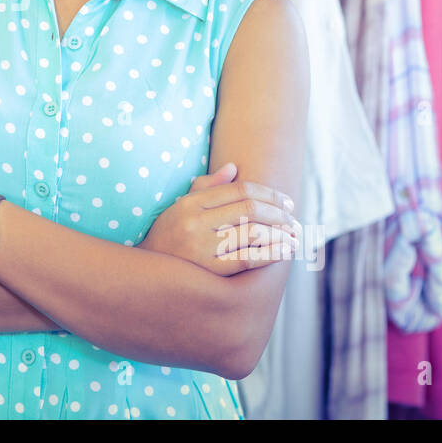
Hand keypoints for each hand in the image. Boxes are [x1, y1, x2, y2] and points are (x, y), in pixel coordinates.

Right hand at [137, 163, 299, 275]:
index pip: (240, 189)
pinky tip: (284, 252)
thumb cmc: (168, 237)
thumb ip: (206, 185)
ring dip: (280, 234)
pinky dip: (271, 254)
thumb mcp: (181, 206)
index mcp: (191, 202)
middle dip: (279, 214)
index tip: (286, 202)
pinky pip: (247, 258)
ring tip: (294, 238)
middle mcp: (195, 221)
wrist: (147, 275)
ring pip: (252, 232)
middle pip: (250, 209)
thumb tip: (233, 167)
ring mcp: (201, 246)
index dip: (269, 193)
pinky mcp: (208, 271)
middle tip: (295, 221)